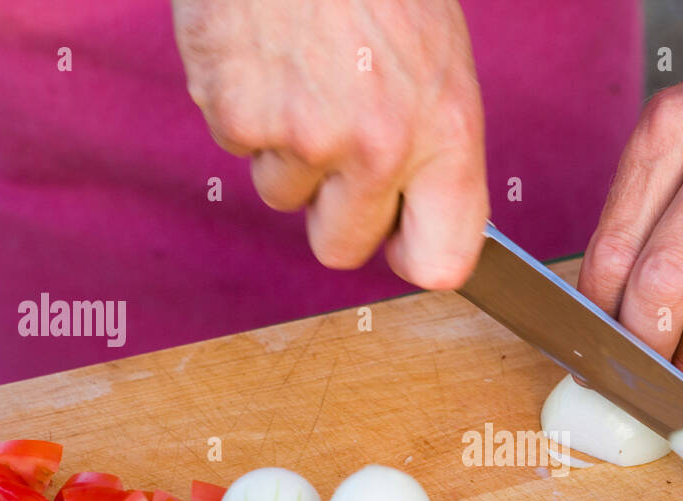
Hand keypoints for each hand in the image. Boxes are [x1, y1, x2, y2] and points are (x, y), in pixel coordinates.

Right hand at [172, 0, 488, 288]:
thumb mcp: (439, 61)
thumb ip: (433, 150)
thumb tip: (414, 219)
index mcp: (446, 134)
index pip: (440, 263)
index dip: (410, 255)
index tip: (397, 237)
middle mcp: (378, 147)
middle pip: (341, 249)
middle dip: (332, 213)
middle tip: (334, 145)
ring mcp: (302, 136)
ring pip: (282, 195)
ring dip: (286, 151)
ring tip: (301, 71)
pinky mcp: (236, 114)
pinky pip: (236, 146)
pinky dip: (244, 108)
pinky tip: (264, 54)